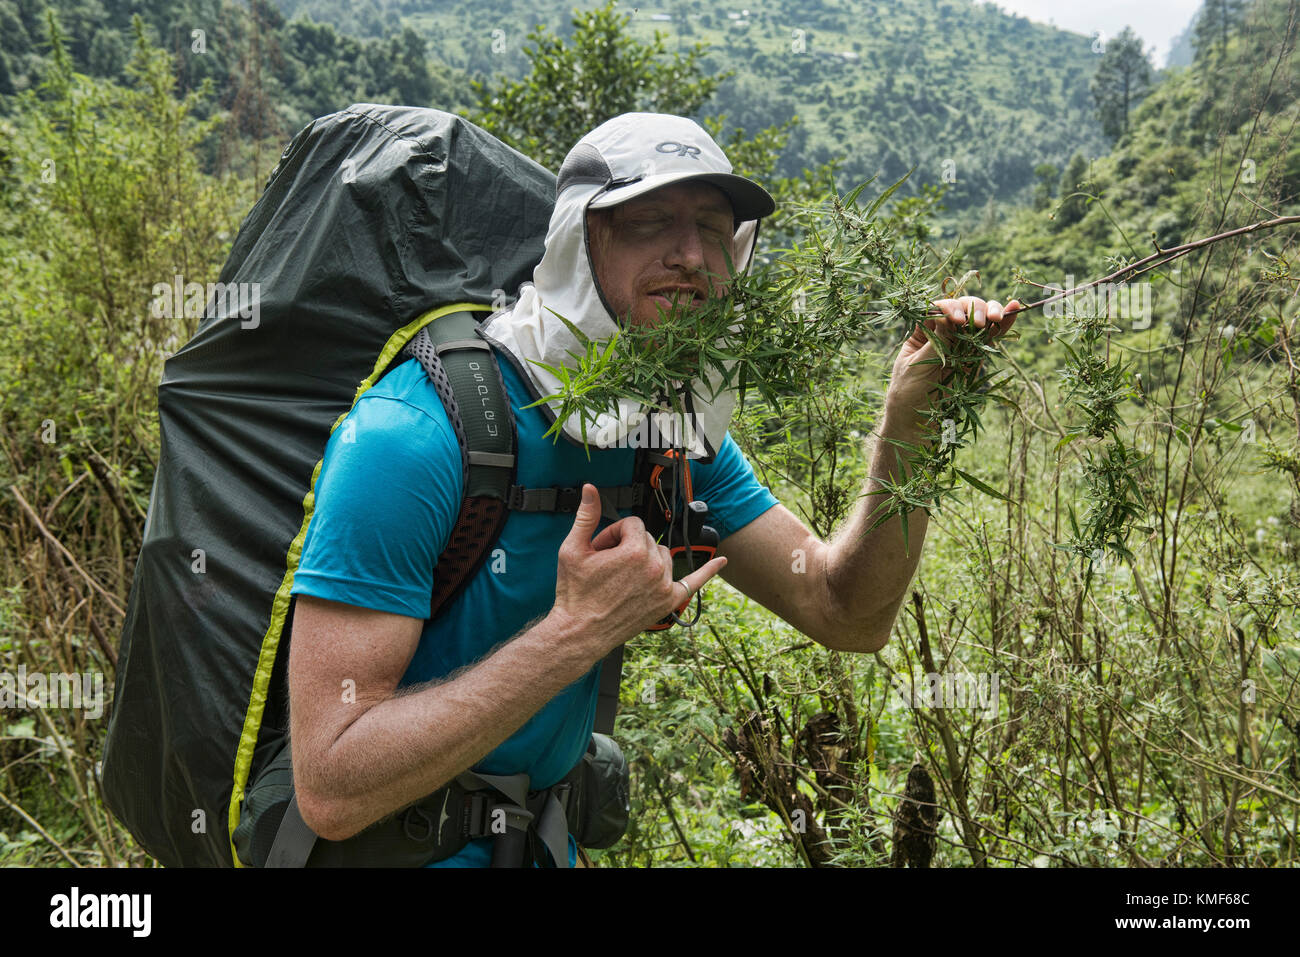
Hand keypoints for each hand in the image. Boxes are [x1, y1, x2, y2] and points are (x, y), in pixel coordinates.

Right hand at [552, 484, 726, 653]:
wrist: (580, 632)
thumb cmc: (575, 593)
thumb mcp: (573, 550)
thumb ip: (587, 516)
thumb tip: (590, 490)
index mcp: (634, 552)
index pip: (632, 525)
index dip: (613, 533)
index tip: (600, 547)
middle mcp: (654, 567)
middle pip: (648, 539)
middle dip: (627, 545)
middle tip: (606, 563)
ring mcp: (664, 585)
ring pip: (663, 555)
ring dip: (647, 558)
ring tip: (625, 574)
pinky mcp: (668, 601)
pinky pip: (694, 582)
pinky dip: (708, 570)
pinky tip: (721, 561)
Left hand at [885, 296, 1020, 433]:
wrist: (917, 420)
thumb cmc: (908, 391)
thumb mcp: (916, 365)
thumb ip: (935, 343)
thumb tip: (948, 318)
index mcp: (923, 331)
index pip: (938, 309)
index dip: (950, 308)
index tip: (956, 320)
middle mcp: (944, 332)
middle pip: (962, 309)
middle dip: (973, 309)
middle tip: (979, 323)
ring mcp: (961, 343)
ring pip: (979, 319)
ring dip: (991, 312)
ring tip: (996, 317)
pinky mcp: (975, 356)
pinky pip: (990, 338)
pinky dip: (1003, 324)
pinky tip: (1013, 309)